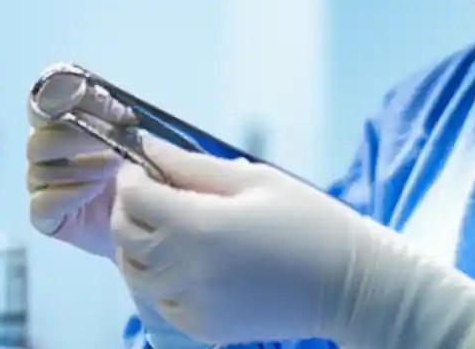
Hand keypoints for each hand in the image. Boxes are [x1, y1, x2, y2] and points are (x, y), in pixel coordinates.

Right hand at [26, 75, 133, 259]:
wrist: (143, 218)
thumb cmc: (136, 170)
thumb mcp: (135, 139)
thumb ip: (119, 120)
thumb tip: (118, 108)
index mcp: (58, 124)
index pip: (45, 103)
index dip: (71, 102)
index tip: (109, 108)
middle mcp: (43, 153)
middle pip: (39, 139)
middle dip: (78, 138)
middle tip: (113, 143)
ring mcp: (40, 185)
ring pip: (42, 171)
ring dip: (82, 166)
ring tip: (114, 169)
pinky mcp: (43, 216)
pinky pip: (43, 203)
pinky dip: (71, 194)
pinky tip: (96, 190)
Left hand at [109, 139, 359, 343]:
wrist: (350, 285)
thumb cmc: (307, 221)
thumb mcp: (253, 179)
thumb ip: (192, 165)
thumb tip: (148, 146)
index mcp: (198, 226)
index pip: (133, 198)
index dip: (132, 178)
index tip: (145, 169)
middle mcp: (185, 270)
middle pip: (124, 236)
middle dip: (129, 209)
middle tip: (153, 194)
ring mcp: (191, 304)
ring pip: (135, 272)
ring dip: (139, 246)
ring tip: (169, 227)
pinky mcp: (202, 328)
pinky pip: (159, 301)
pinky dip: (160, 279)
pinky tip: (189, 262)